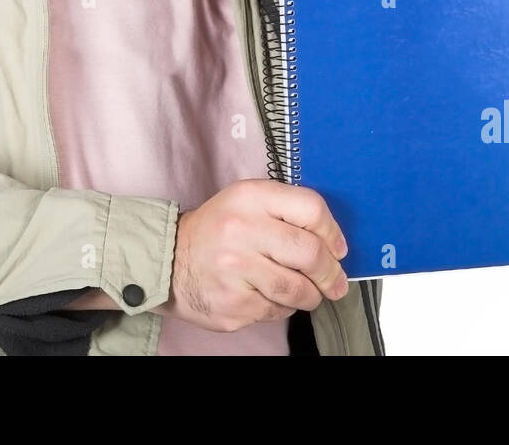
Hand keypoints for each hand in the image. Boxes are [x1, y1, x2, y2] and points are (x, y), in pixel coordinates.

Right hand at [160, 178, 350, 332]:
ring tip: (310, 293)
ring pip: (297, 289)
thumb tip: (332, 241)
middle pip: (310, 253)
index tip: (338, 248)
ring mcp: (236, 270)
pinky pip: (276, 311)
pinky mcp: (233, 304)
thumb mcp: (247, 201)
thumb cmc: (218, 229)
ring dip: (312, 295)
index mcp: (250, 198)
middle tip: (336, 281)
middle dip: (331, 272)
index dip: (332, 232)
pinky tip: (271, 296)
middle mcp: (242, 231)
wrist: (169, 259)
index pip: (311, 208)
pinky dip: (283, 307)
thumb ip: (286, 210)